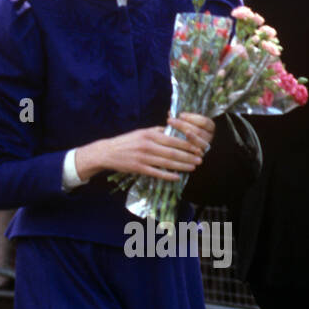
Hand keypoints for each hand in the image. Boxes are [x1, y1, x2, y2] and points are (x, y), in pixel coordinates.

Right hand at [76, 121, 207, 181]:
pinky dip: (168, 175)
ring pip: (167, 163)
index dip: (187, 144)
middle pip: (172, 152)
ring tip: (193, 167)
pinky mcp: (139, 168)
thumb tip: (172, 131)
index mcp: (150, 134)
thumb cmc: (127, 142)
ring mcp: (143, 157)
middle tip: (200, 159)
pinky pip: (156, 172)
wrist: (108, 152)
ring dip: (182, 166)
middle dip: (188, 156)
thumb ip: (157, 132)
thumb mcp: (141, 132)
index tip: (197, 147)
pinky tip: (177, 177)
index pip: (173, 139)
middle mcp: (148, 145)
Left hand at [169, 111, 214, 155]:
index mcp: (210, 127)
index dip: (192, 118)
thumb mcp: (187, 123)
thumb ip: (182, 118)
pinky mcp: (200, 156)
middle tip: (170, 120)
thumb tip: (170, 112)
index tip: (180, 115)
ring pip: (198, 142)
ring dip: (189, 137)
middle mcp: (210, 137)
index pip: (204, 121)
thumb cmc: (187, 131)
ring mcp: (206, 147)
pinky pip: (198, 153)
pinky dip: (193, 150)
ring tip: (176, 132)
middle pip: (199, 131)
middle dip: (183, 125)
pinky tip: (183, 146)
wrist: (188, 148)